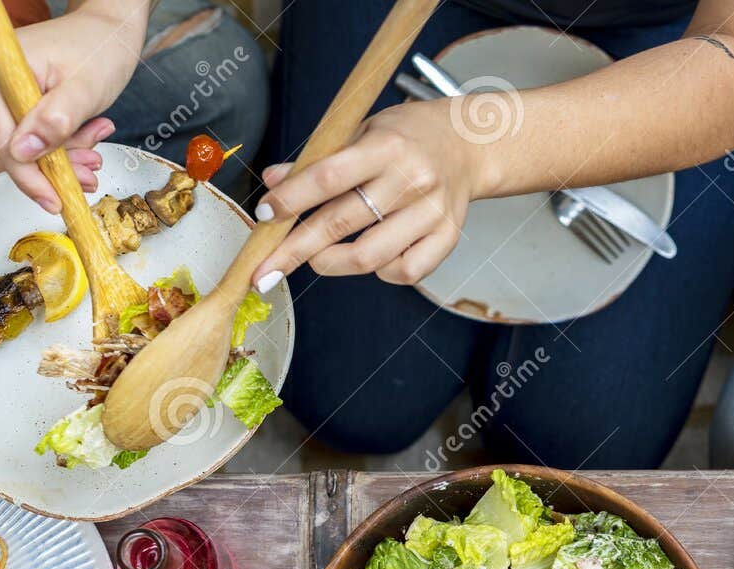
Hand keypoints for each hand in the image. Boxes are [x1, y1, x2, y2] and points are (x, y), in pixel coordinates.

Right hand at [0, 0, 148, 211]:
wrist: (103, 31)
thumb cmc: (99, 51)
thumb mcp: (86, 89)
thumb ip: (57, 120)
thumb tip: (23, 153)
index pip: (1, 137)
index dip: (28, 176)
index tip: (54, 201)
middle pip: (2, 144)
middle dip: (47, 168)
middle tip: (88, 173)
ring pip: (11, 144)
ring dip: (54, 159)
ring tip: (91, 155)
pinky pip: (17, 134)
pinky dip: (50, 148)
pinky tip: (78, 145)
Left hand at [252, 99, 481, 291]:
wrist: (468, 144)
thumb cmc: (408, 137)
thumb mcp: (360, 132)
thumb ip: (318, 160)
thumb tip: (273, 183)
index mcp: (387, 146)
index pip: (328, 177)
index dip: (291, 200)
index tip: (264, 215)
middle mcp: (412, 180)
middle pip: (342, 223)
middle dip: (296, 249)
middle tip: (266, 269)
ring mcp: (432, 213)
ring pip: (371, 257)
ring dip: (332, 263)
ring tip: (316, 259)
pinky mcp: (448, 237)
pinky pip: (405, 271)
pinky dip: (380, 272)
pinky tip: (372, 258)